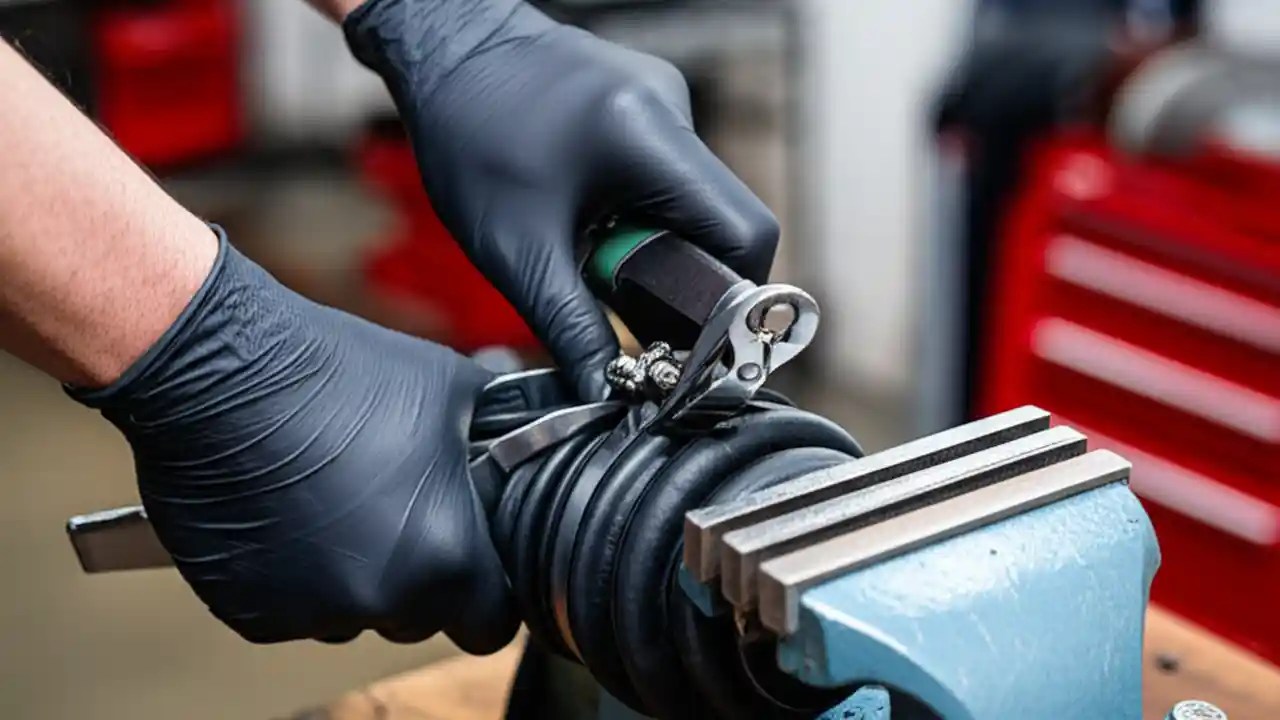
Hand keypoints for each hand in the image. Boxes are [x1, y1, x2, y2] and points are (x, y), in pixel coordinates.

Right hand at [70, 228, 515, 651]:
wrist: (221, 373)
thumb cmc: (336, 374)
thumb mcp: (452, 391)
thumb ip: (503, 438)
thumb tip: (535, 442)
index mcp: (444, 555)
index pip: (493, 623)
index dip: (488, 593)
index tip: (476, 566)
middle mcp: (378, 598)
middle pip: (421, 619)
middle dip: (418, 577)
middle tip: (398, 513)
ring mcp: (308, 611)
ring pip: (354, 616)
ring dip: (356, 579)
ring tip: (337, 504)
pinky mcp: (249, 613)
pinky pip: (294, 612)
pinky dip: (297, 579)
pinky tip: (291, 517)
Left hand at [345, 0, 779, 398]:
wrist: (442, 45)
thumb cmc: (467, 131)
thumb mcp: (516, 247)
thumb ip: (569, 325)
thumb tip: (608, 388)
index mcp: (650, 139)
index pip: (746, 236)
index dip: (729, 298)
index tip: (687, 335)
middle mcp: (673, 111)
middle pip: (726, 224)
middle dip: (682, 276)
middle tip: (621, 298)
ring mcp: (666, 102)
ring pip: (696, 205)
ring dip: (655, 244)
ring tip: (590, 249)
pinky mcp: (648, 105)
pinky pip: (670, 178)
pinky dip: (641, 214)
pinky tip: (588, 214)